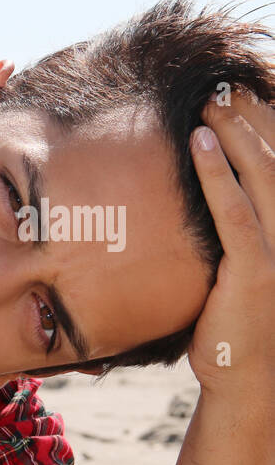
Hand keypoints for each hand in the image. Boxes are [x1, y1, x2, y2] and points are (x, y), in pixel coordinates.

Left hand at [187, 86, 274, 393]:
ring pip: (260, 178)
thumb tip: (199, 203)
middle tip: (221, 87)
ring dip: (234, 135)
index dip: (267, 129)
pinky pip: (234, 212)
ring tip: (208, 102)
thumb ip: (228, 233)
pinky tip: (196, 143)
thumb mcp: (236, 270)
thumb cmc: (233, 324)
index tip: (242, 96)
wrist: (247, 378)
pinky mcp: (255, 271)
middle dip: (252, 120)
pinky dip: (215, 174)